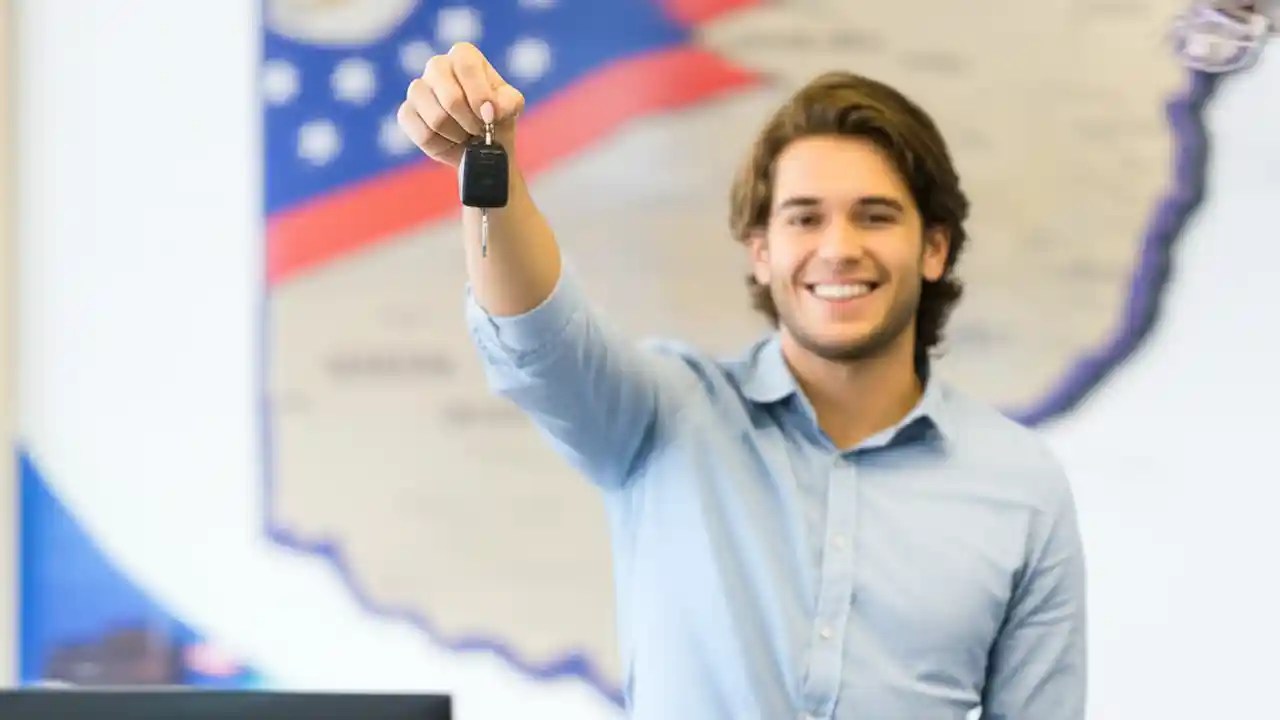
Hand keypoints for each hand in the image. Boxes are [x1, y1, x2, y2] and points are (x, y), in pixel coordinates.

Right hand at [398, 42, 524, 166]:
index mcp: (463, 55)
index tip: (489, 115)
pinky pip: (422, 133)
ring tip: (465, 133)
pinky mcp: (407, 113)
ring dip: (457, 134)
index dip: (480, 94)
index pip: (466, 65)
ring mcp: (418, 89)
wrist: (481, 144)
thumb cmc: (496, 117)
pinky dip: (442, 144)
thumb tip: (490, 109)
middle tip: (479, 129)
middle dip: (470, 120)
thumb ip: (508, 102)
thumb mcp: (511, 107)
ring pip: (437, 118)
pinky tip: (449, 140)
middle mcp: (437, 66)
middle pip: (451, 97)